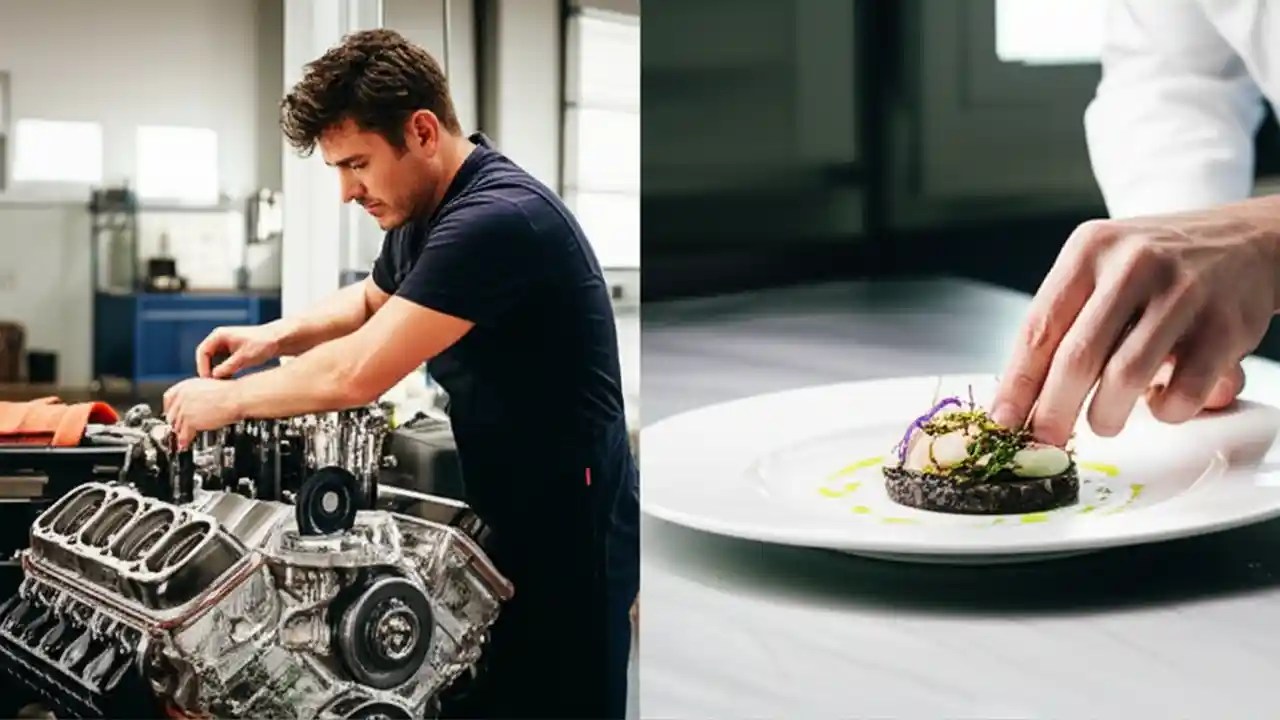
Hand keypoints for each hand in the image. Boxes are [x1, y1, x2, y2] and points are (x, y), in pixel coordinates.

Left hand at [163, 378, 242, 449]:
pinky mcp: (190, 421)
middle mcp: (182, 397)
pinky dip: (184, 440)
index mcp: (186, 386)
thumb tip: (194, 407)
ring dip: (180, 434)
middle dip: (176, 423)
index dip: (170, 409)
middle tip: (179, 429)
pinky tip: (185, 443)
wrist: (236, 398)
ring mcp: (185, 409)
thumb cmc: (230, 393)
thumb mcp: (208, 389)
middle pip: (172, 414)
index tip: (172, 415)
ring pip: (177, 426)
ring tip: (182, 439)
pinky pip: (184, 434)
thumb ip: (197, 397)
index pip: (168, 398)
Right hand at [195, 324, 282, 378]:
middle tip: (213, 386)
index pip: (203, 352)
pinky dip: (224, 372)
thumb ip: (229, 366)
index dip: (202, 366)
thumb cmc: (263, 344)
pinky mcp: (232, 353)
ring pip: (213, 362)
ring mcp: (225, 346)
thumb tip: (214, 376)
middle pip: (206, 357)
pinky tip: (230, 382)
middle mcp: (220, 339)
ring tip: (223, 385)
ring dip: (216, 373)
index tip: (208, 379)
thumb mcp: (245, 357)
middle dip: (208, 371)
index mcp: (220, 335)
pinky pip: (222, 364)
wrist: (278, 340)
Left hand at [992, 213, 1278, 445]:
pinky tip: (1159, 402)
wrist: (1245, 241)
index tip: (1002, 420)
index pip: (1039, 326)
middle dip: (1053, 412)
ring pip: (1125, 378)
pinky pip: (1182, 391)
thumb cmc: (1157, 267)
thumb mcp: (1102, 267)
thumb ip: (1065, 320)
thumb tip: (1020, 396)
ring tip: (1103, 421)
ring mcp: (1183, 294)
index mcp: (1090, 249)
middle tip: (1046, 440)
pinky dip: (1165, 412)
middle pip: (1077, 357)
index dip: (1017, 382)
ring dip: (1106, 415)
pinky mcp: (1224, 326)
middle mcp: (1133, 265)